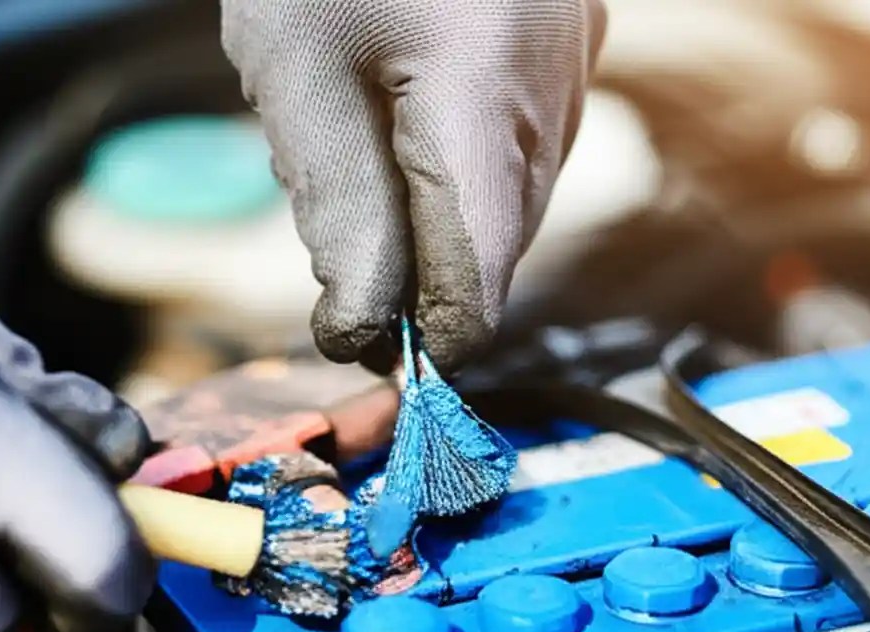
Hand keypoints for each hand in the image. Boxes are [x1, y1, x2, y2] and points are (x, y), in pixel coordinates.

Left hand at [221, 0, 606, 372]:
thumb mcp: (298, 71)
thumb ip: (339, 208)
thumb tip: (362, 326)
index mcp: (488, 106)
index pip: (478, 290)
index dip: (417, 339)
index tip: (351, 341)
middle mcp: (554, 101)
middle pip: (496, 252)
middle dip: (413, 274)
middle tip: (331, 234)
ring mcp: (571, 72)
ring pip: (505, 204)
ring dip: (430, 218)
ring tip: (357, 150)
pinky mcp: (563, 52)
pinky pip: (514, 149)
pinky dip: (452, 167)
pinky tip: (397, 113)